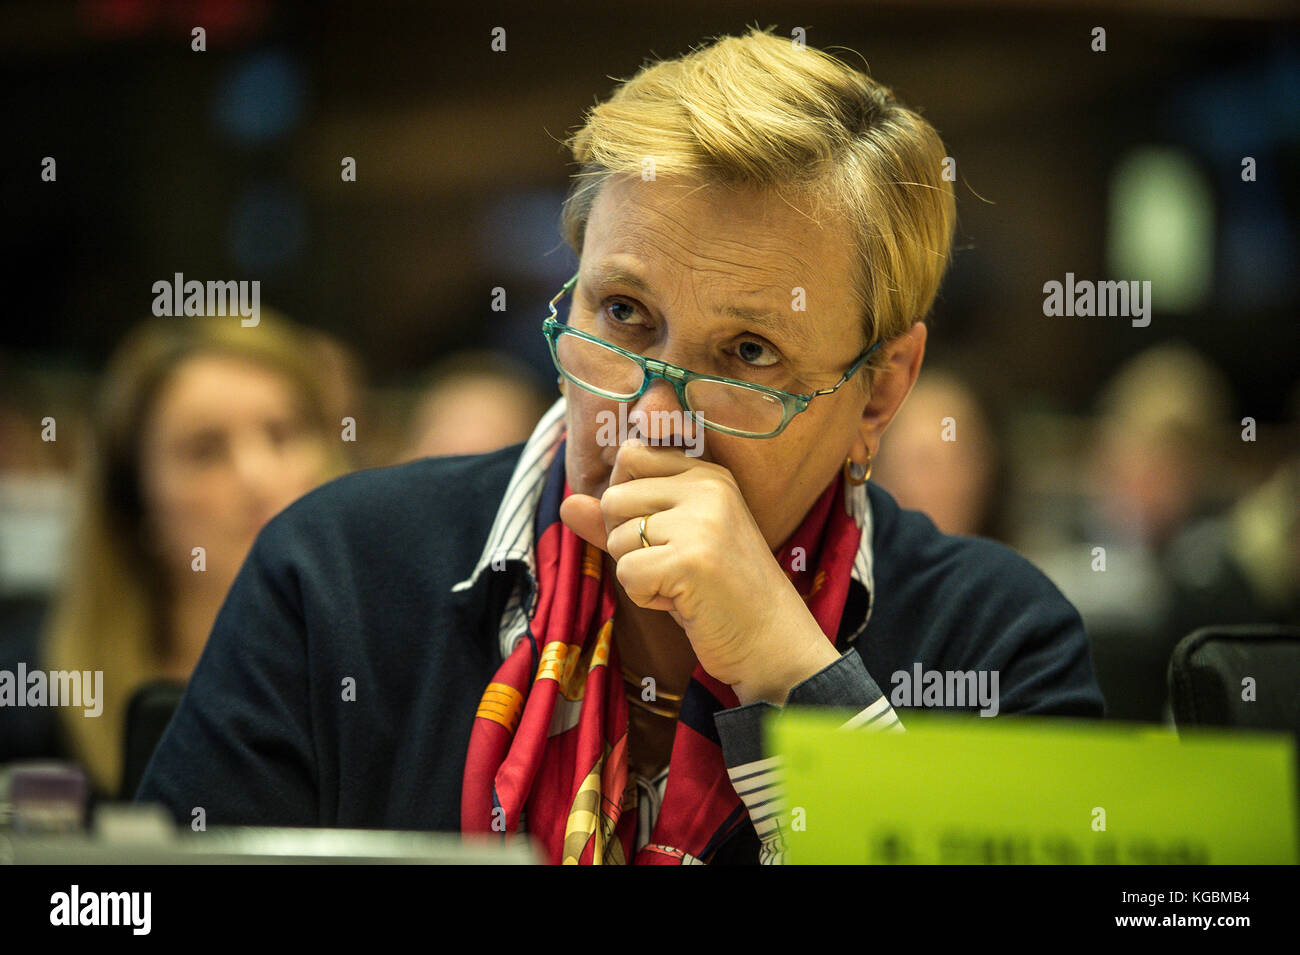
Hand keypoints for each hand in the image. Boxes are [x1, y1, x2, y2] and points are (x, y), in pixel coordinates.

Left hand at [559, 439, 840, 703]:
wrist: (772, 641)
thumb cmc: (720, 594)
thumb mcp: (671, 544)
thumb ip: (621, 520)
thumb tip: (567, 502)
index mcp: (707, 474)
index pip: (631, 455)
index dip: (626, 501)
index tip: (658, 532)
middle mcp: (706, 487)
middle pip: (613, 498)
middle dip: (627, 542)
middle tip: (672, 566)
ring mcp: (701, 521)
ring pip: (616, 538)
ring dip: (637, 573)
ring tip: (681, 584)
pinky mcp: (690, 559)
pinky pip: (626, 572)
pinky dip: (645, 597)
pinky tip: (682, 602)